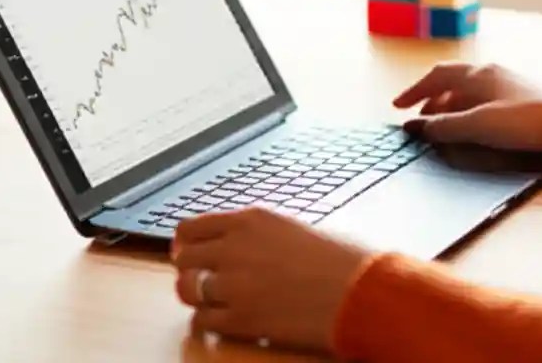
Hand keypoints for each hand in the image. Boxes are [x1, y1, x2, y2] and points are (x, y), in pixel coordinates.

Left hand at [171, 208, 368, 353]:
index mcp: (250, 220)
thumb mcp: (293, 228)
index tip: (188, 252)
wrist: (359, 291)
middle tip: (199, 278)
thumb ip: (257, 234)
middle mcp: (235, 248)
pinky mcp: (240, 319)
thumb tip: (233, 244)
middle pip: (183, 259)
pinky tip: (226, 319)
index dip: (185, 244)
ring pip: (186, 290)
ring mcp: (234, 284)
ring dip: (197, 296)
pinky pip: (202, 320)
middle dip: (188, 270)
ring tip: (212, 300)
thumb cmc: (340, 259)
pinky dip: (210, 321)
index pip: (190, 228)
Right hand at [394, 62, 541, 150]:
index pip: (437, 76)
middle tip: (421, 122)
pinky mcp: (524, 97)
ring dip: (451, 107)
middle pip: (453, 82)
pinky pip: (486, 99)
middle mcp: (493, 73)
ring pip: (470, 91)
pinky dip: (471, 111)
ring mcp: (510, 83)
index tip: (399, 106)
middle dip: (433, 101)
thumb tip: (418, 127)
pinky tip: (475, 127)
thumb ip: (446, 126)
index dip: (415, 91)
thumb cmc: (525, 122)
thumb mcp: (478, 126)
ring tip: (444, 127)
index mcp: (479, 74)